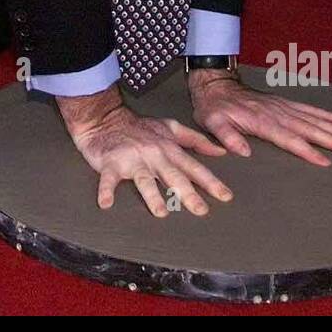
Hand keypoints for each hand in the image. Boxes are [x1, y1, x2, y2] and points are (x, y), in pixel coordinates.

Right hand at [58, 85, 232, 217]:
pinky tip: (106, 203)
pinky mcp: (111, 163)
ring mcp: (132, 159)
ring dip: (152, 195)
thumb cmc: (139, 128)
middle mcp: (153, 154)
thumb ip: (196, 140)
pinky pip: (109, 178)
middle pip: (172, 175)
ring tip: (160, 212)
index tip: (225, 196)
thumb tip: (220, 151)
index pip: (193, 167)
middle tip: (200, 209)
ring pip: (144, 178)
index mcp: (168, 149)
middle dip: (187, 193)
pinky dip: (106, 190)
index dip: (210, 181)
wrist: (105, 119)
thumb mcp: (170, 128)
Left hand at [188, 70, 331, 166]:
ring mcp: (282, 106)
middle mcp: (276, 113)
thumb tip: (244, 152)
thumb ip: (227, 136)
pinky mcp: (283, 103)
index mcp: (261, 121)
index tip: (326, 161)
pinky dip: (326, 114)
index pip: (289, 139)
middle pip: (309, 129)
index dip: (307, 151)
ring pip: (314, 119)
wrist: (216, 84)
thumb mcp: (212, 122)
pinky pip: (308, 109)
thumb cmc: (213, 108)